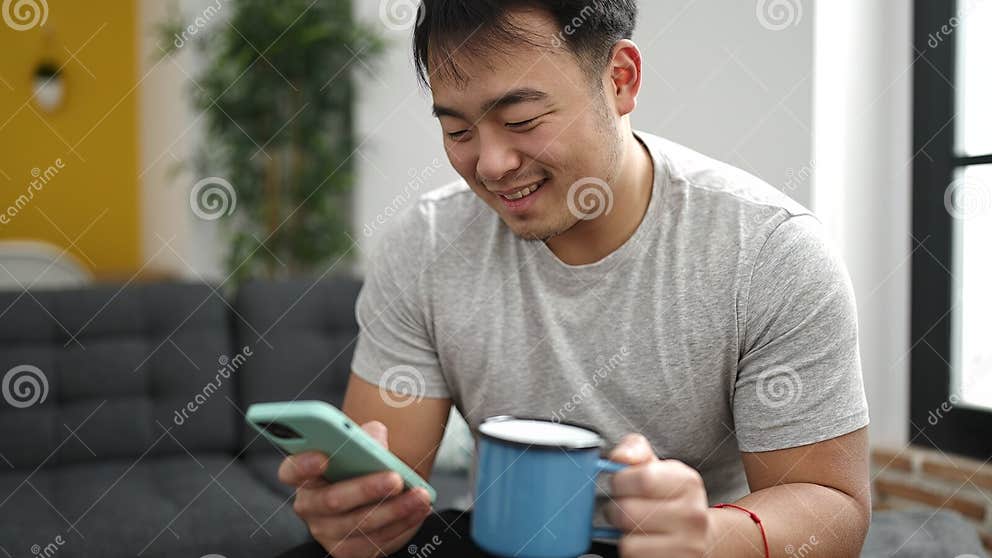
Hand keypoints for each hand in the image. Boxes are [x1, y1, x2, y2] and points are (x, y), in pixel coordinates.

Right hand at [278, 421, 432, 557]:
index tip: (323, 457)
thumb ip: (366, 436)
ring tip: (420, 495)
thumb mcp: (363, 444)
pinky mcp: (348, 550)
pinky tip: (419, 508)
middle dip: (366, 489)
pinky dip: (402, 523)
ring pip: (359, 523)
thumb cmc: (362, 465)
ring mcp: (327, 531)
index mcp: (305, 474)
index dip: (303, 464)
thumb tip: (375, 438)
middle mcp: (310, 505)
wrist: (376, 496)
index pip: (292, 470)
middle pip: (331, 501)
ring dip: (395, 509)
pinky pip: (376, 540)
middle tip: (395, 478)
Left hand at [605, 433, 711, 556]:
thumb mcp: (656, 466)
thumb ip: (634, 450)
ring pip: (627, 542)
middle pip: (627, 512)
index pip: (642, 478)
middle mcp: (693, 515)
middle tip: (625, 508)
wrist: (697, 535)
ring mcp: (687, 547)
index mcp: (688, 482)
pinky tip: (642, 542)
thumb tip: (620, 457)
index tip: (621, 484)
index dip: (620, 481)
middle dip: (615, 509)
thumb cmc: (668, 497)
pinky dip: (630, 552)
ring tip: (634, 526)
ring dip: (622, 534)